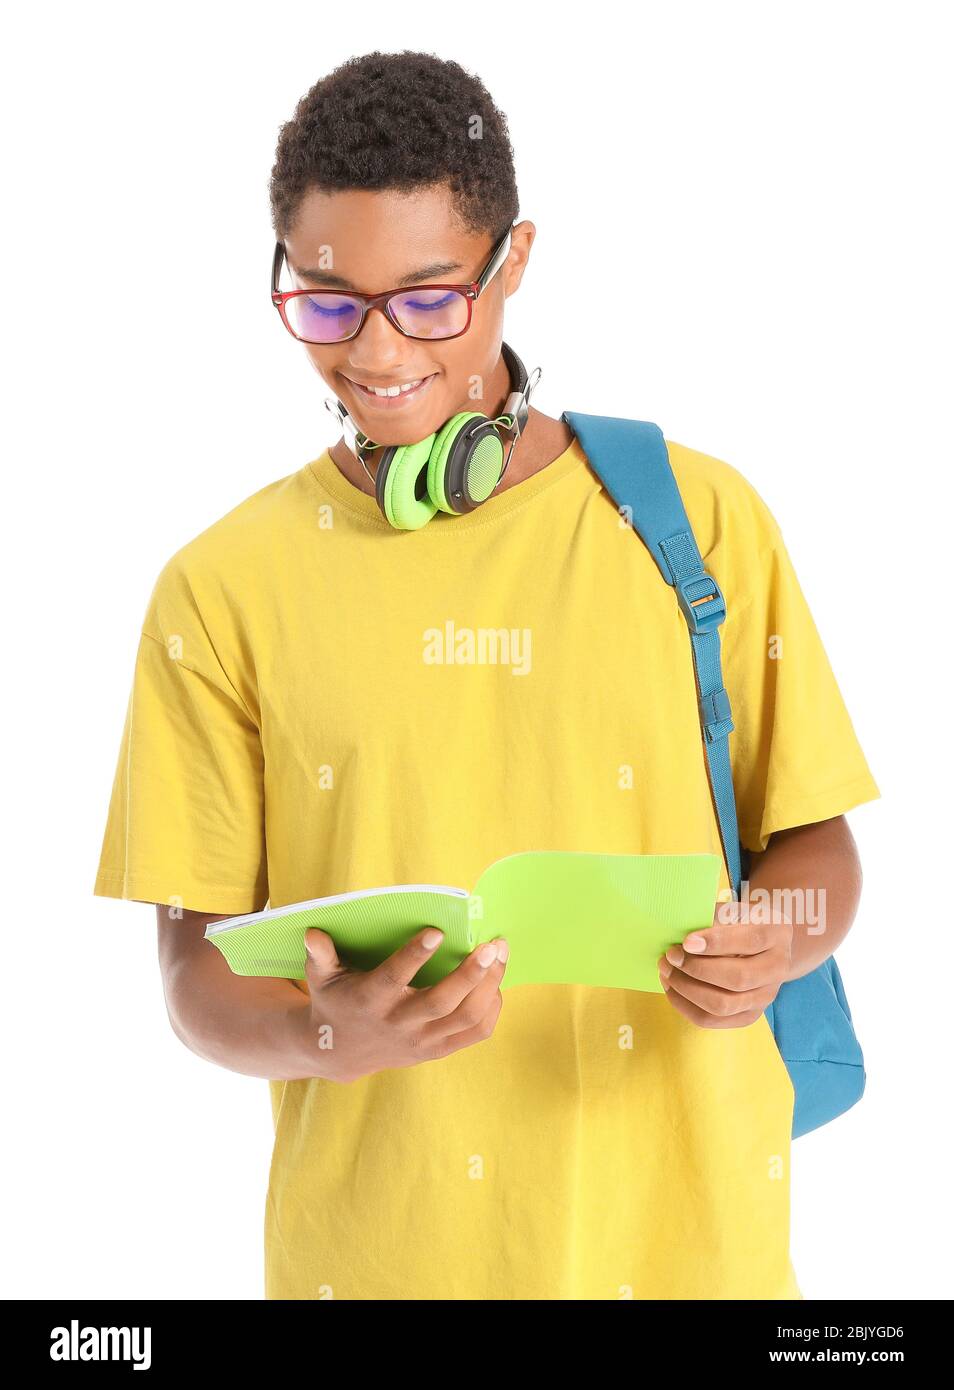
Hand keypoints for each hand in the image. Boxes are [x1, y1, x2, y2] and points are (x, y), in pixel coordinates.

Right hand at [292, 926, 508, 1081]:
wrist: (340, 1052)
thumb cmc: (335, 1002)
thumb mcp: (321, 978)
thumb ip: (320, 955)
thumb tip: (314, 933)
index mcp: (370, 1001)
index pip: (394, 978)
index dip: (414, 956)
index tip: (437, 931)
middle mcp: (398, 1024)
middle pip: (441, 1002)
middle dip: (470, 973)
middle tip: (491, 945)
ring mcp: (421, 1041)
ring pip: (465, 1017)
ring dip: (489, 987)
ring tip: (500, 956)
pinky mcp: (436, 1050)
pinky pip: (474, 1034)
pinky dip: (491, 1009)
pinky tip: (496, 984)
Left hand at [656, 896, 792, 1027]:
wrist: (762, 946)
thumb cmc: (738, 921)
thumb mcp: (730, 910)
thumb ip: (709, 918)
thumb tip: (677, 930)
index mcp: (777, 934)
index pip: (750, 941)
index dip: (716, 943)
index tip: (686, 942)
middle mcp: (778, 968)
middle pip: (738, 979)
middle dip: (697, 969)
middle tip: (670, 956)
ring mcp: (765, 997)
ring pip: (723, 1005)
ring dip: (687, 989)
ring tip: (666, 971)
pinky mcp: (749, 1015)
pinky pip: (712, 1020)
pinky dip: (685, 1006)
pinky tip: (672, 988)